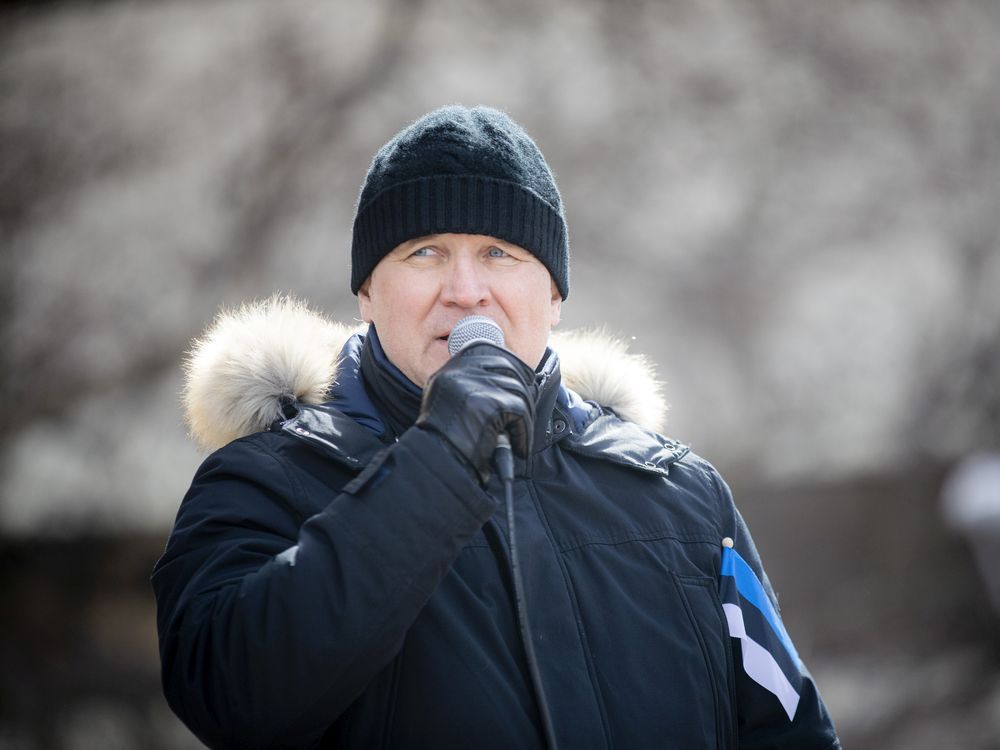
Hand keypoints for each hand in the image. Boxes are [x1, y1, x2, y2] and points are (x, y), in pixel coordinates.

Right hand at [416, 342, 534, 483]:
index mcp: (448, 372)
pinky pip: (521, 413)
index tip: (522, 380)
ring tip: (518, 439)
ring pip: (518, 393)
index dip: (510, 366)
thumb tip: (508, 380)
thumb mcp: (449, 406)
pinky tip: (519, 447)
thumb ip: (469, 388)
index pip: (487, 351)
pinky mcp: (491, 404)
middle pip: (507, 370)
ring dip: (524, 420)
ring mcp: (475, 387)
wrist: (437, 465)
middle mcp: (459, 374)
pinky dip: (524, 433)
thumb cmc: (445, 446)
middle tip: (523, 417)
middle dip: (522, 394)